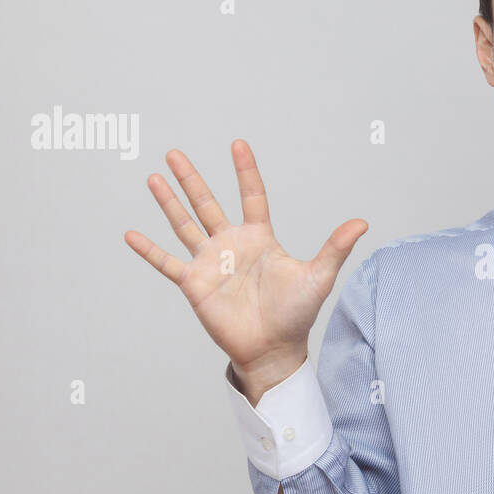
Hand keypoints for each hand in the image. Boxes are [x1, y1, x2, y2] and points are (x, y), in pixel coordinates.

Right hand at [124, 139, 367, 396]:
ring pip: (184, 225)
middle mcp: (232, 245)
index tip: (238, 144)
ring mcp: (210, 263)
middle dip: (191, 179)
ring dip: (169, 202)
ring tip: (154, 177)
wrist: (274, 349)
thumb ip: (335, 247)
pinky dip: (148, 250)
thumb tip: (363, 222)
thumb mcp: (318, 276)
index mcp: (260, 238)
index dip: (245, 171)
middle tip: (174, 153)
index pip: (252, 196)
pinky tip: (130, 233)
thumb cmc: (297, 314)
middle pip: (207, 203)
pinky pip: (166, 263)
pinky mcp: (194, 284)